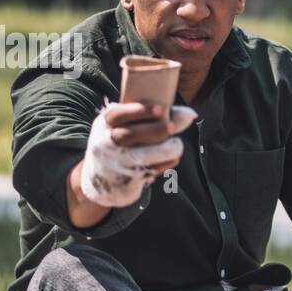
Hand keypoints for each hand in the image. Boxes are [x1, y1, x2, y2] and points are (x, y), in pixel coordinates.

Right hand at [78, 101, 197, 207]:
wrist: (101, 182)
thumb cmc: (121, 146)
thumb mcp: (126, 129)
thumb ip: (154, 120)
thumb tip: (189, 114)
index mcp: (104, 125)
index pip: (118, 115)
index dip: (139, 111)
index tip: (160, 109)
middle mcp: (105, 143)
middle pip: (128, 135)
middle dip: (154, 130)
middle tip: (172, 127)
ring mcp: (115, 163)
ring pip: (142, 155)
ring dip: (165, 149)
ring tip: (177, 145)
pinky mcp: (127, 179)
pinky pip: (150, 170)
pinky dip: (165, 164)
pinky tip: (174, 158)